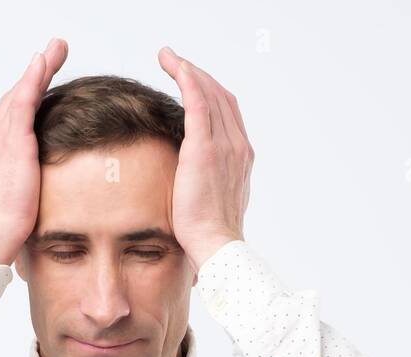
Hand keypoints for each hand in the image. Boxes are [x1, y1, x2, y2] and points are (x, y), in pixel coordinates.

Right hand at [0, 38, 68, 265]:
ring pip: (20, 94)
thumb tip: (31, 190)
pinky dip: (33, 79)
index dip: (23, 98)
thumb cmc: (0, 230)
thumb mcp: (10, 200)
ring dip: (39, 68)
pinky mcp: (12, 141)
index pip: (8, 118)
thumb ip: (18, 185)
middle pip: (13, 100)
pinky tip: (44, 62)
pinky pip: (24, 101)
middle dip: (33, 75)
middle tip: (52, 52)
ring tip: (56, 48)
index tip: (37, 84)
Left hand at [157, 46, 252, 272]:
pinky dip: (187, 78)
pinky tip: (173, 65)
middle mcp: (238, 145)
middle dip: (198, 74)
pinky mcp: (204, 148)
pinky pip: (198, 102)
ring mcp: (224, 145)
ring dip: (188, 69)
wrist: (217, 245)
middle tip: (175, 61)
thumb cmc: (210, 233)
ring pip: (209, 93)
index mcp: (241, 156)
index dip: (209, 92)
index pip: (228, 111)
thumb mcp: (214, 200)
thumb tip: (193, 182)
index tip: (190, 81)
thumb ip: (209, 182)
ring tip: (168, 57)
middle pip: (220, 96)